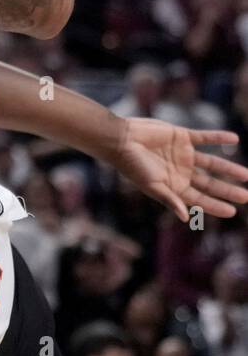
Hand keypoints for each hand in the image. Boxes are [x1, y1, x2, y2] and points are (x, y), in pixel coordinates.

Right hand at [103, 118, 244, 220]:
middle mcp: (181, 171)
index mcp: (174, 186)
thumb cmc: (132, 166)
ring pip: (211, 162)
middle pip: (209, 183)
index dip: (215, 205)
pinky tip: (234, 139)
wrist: (120, 139)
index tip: (232, 211)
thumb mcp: (152, 186)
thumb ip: (169, 200)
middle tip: (245, 196)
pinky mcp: (181, 137)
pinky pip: (205, 138)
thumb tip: (186, 218)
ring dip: (228, 168)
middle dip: (227, 190)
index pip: (199, 199)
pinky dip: (219, 138)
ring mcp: (183, 154)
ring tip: (246, 175)